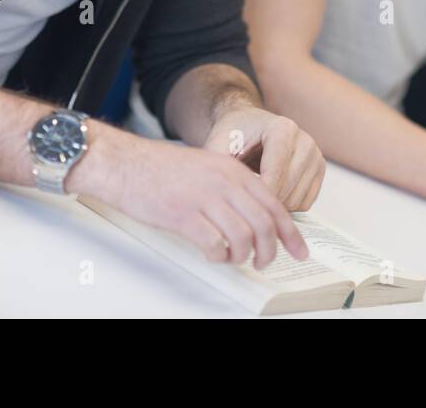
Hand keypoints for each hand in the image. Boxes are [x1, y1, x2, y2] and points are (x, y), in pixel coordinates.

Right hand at [70, 128, 309, 267]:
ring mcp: (204, 199)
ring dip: (243, 256)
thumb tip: (254, 216)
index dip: (291, 232)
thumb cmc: (161, 169)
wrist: (125, 163)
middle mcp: (224, 183)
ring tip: (235, 259)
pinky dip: (219, 256)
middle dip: (270, 250)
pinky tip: (213, 254)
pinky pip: (215, 245)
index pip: (275, 204)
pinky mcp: (184, 216)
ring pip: (244, 238)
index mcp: (233, 170)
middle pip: (264, 224)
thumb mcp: (207, 166)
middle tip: (264, 262)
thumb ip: (232, 186)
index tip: (299, 250)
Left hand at [202, 106, 325, 210]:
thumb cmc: (234, 133)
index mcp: (282, 128)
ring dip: (274, 206)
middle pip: (288, 187)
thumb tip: (216, 194)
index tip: (240, 208)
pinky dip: (287, 206)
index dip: (257, 194)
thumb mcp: (219, 143)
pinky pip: (305, 203)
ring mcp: (315, 155)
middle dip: (263, 202)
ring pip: (297, 199)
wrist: (249, 125)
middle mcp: (304, 140)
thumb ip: (219, 166)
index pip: (276, 171)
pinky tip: (268, 194)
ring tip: (253, 196)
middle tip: (242, 205)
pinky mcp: (319, 170)